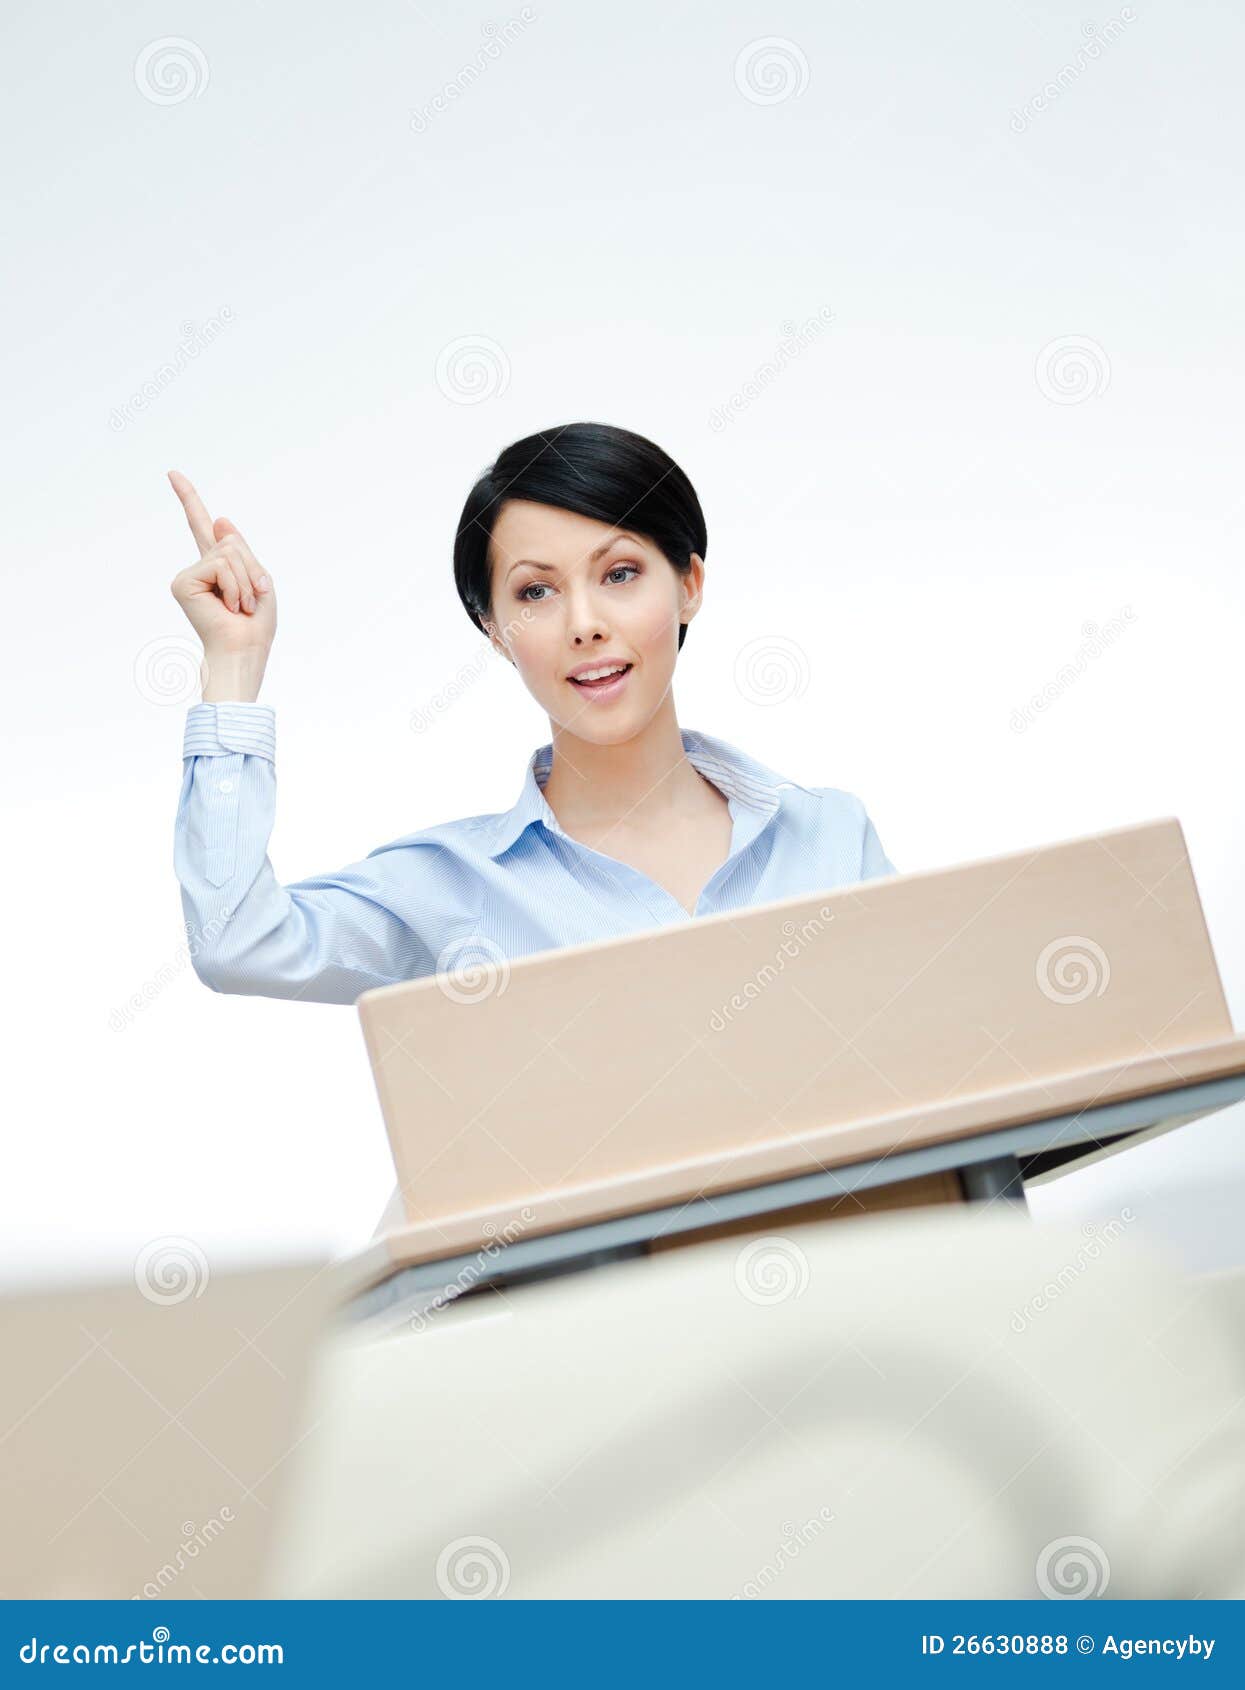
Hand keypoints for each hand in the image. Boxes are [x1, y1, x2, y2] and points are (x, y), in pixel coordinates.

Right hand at [167, 470, 276, 659]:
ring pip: (228, 552)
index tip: (173, 474)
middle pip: (231, 542)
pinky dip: (233, 586)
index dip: (188, 498)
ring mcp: (188, 574)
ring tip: (238, 606)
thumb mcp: (258, 579)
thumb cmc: (254, 624)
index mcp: (217, 565)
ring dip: (244, 581)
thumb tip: (220, 519)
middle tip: (248, 601)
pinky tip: (228, 607)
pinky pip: (219, 565)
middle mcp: (199, 567)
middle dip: (250, 569)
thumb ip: (241, 549)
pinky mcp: (182, 582)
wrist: (244, 650)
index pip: (201, 525)